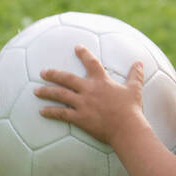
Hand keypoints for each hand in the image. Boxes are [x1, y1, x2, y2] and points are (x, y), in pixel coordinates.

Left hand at [33, 45, 149, 145]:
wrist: (127, 128)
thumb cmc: (132, 109)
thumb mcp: (135, 90)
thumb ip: (135, 75)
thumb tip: (139, 63)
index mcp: (101, 81)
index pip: (91, 63)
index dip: (83, 54)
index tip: (77, 48)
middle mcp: (89, 90)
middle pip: (66, 78)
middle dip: (53, 74)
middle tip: (43, 72)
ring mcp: (82, 104)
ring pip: (60, 95)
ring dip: (46, 92)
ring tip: (36, 91)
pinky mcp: (79, 118)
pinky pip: (61, 114)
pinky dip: (51, 112)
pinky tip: (42, 111)